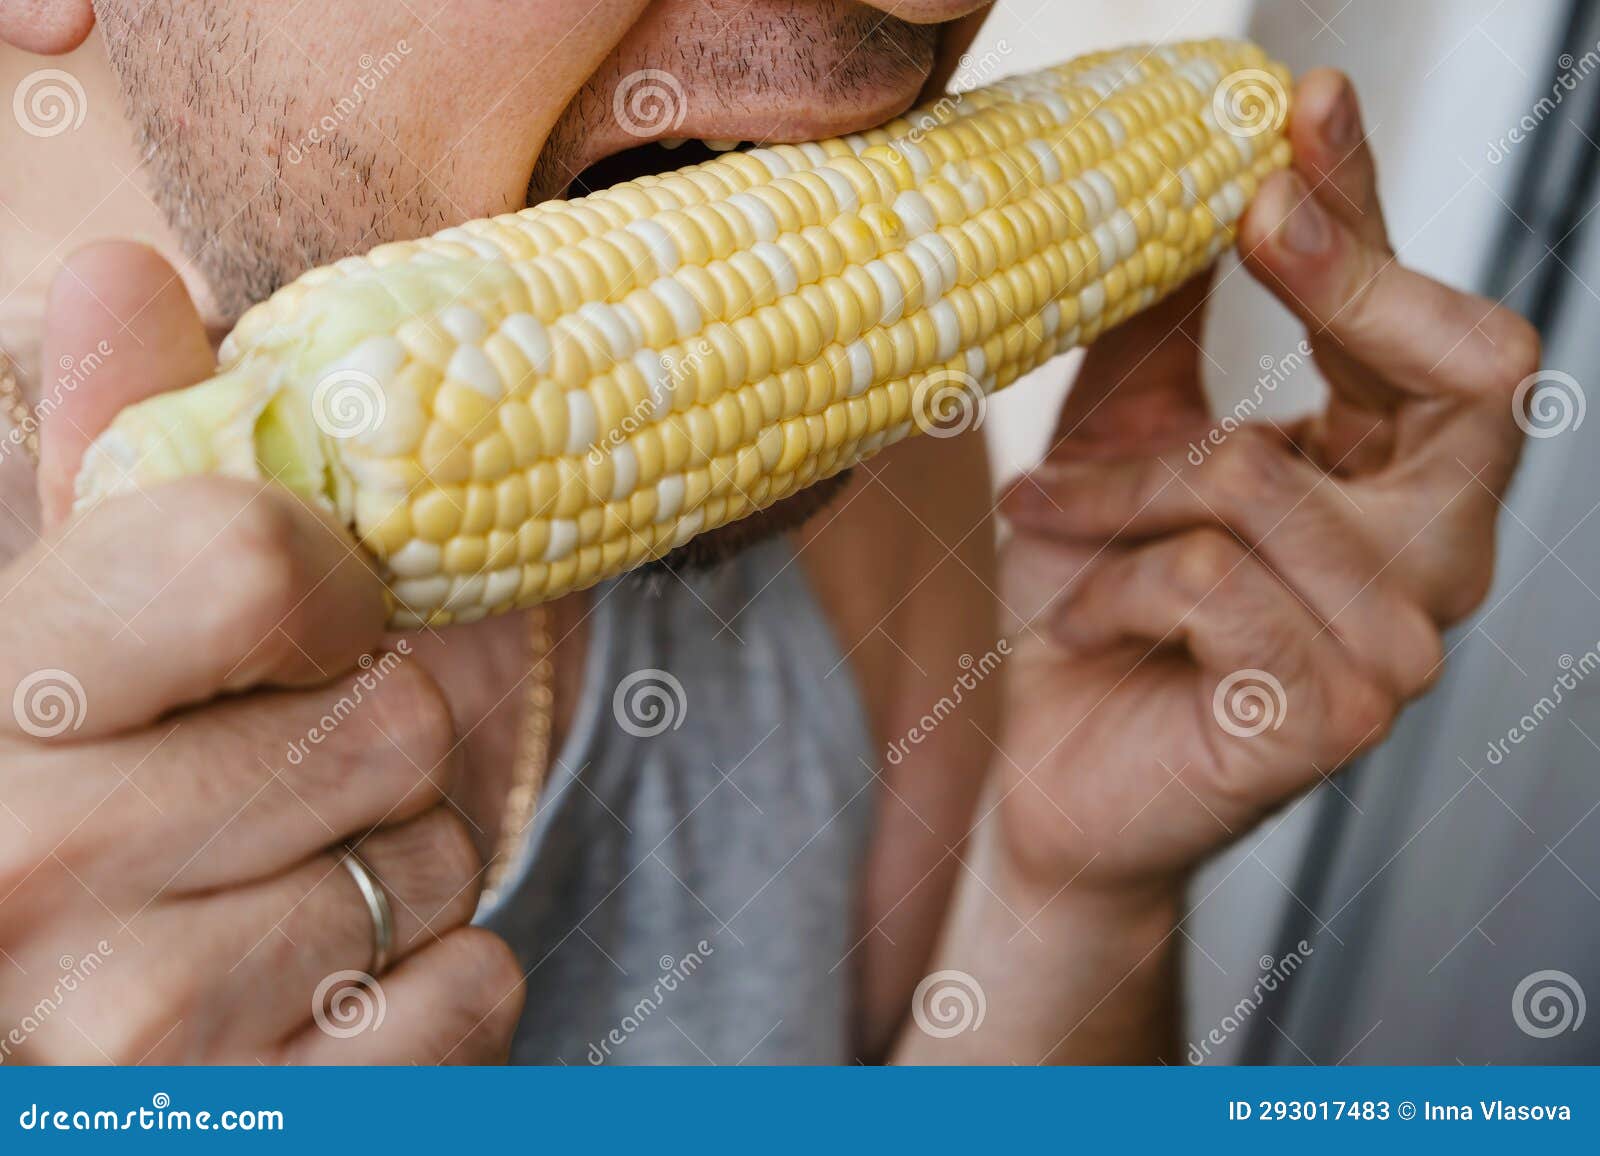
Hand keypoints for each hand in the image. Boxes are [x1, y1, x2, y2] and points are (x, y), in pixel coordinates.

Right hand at [0, 244, 524, 1063]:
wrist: (81, 1052)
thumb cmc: (111, 811)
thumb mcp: (83, 632)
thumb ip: (119, 469)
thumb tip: (114, 272)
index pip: (242, 561)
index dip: (324, 580)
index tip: (307, 619)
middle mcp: (13, 876)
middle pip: (389, 722)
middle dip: (378, 748)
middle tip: (284, 791)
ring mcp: (122, 1038)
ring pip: (432, 859)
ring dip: (403, 867)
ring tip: (290, 898)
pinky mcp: (241, 1132)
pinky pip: (466, 995)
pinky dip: (439, 986)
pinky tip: (329, 999)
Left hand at [993, 70, 1537, 894]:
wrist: (1051, 774)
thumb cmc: (1095, 611)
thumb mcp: (1120, 448)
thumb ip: (1163, 334)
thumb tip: (1174, 184)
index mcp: (1396, 481)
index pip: (1431, 325)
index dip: (1377, 209)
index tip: (1304, 104)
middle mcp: (1436, 557)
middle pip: (1465, 373)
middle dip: (1340, 276)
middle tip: (1243, 210)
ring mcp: (1402, 644)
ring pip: (1257, 477)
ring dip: (1114, 493)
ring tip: (1045, 520)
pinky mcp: (1337, 713)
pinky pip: (1210, 579)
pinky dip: (1108, 583)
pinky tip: (1079, 623)